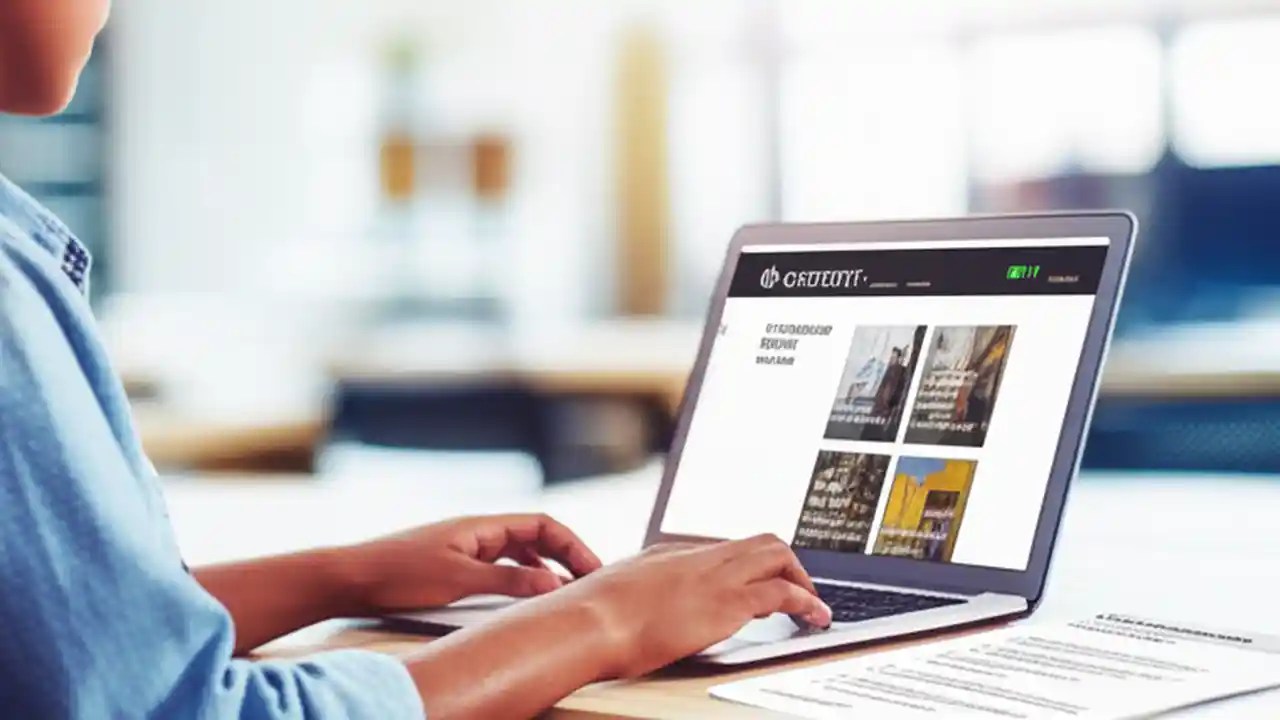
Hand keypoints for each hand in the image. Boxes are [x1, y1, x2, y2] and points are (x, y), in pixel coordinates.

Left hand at [343, 514, 602, 612]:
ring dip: (545, 568)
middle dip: (565, 556)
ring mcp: (467, 548)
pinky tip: (524, 597)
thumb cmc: (400, 573)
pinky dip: (521, 578)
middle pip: (536, 537)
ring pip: (519, 553)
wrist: (352, 578)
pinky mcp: (455, 565)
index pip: (543, 525)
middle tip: (588, 582)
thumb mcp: (460, 580)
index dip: (572, 545)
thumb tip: (554, 584)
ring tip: (563, 592)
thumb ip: (509, 580)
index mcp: (483, 526)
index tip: (593, 569)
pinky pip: (500, 567)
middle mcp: (479, 532)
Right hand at [530, 534, 831, 677]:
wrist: (588, 622)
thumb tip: (627, 614)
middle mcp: (697, 556)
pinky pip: (782, 593)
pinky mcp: (727, 602)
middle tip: (798, 590)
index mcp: (669, 554)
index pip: (723, 550)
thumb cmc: (588, 618)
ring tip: (815, 606)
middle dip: (785, 564)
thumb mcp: (612, 598)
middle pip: (759, 542)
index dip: (748, 567)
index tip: (759, 583)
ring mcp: (714, 575)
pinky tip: (814, 618)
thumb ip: (631, 599)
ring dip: (802, 579)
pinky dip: (806, 602)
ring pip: (777, 555)